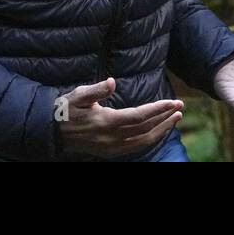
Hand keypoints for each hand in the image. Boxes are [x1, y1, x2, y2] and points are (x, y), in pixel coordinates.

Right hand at [55, 78, 183, 157]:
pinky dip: (150, 139)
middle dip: (165, 118)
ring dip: (161, 130)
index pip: (139, 116)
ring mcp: (111, 148)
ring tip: (175, 118)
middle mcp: (111, 138)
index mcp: (105, 122)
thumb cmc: (67, 109)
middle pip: (145, 130)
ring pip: (143, 141)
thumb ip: (97, 89)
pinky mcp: (110, 152)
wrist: (52, 132)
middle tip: (180, 106)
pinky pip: (136, 148)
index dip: (157, 109)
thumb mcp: (79, 94)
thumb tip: (112, 82)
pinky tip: (158, 131)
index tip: (173, 102)